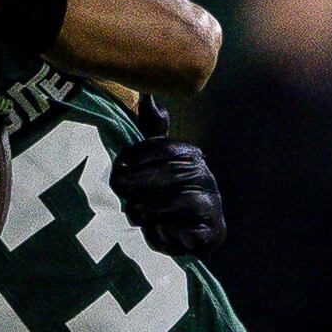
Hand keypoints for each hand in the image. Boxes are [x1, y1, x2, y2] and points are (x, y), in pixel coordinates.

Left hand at [114, 138, 226, 256]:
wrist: (185, 235)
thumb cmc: (161, 195)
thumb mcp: (153, 162)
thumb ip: (150, 131)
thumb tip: (147, 96)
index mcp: (191, 156)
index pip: (166, 148)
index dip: (140, 155)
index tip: (118, 164)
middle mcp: (205, 177)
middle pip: (173, 172)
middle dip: (142, 180)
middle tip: (120, 188)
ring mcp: (212, 204)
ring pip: (182, 201)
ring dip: (153, 207)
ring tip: (135, 212)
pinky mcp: (213, 232)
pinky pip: (190, 231)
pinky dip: (170, 232)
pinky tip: (156, 230)